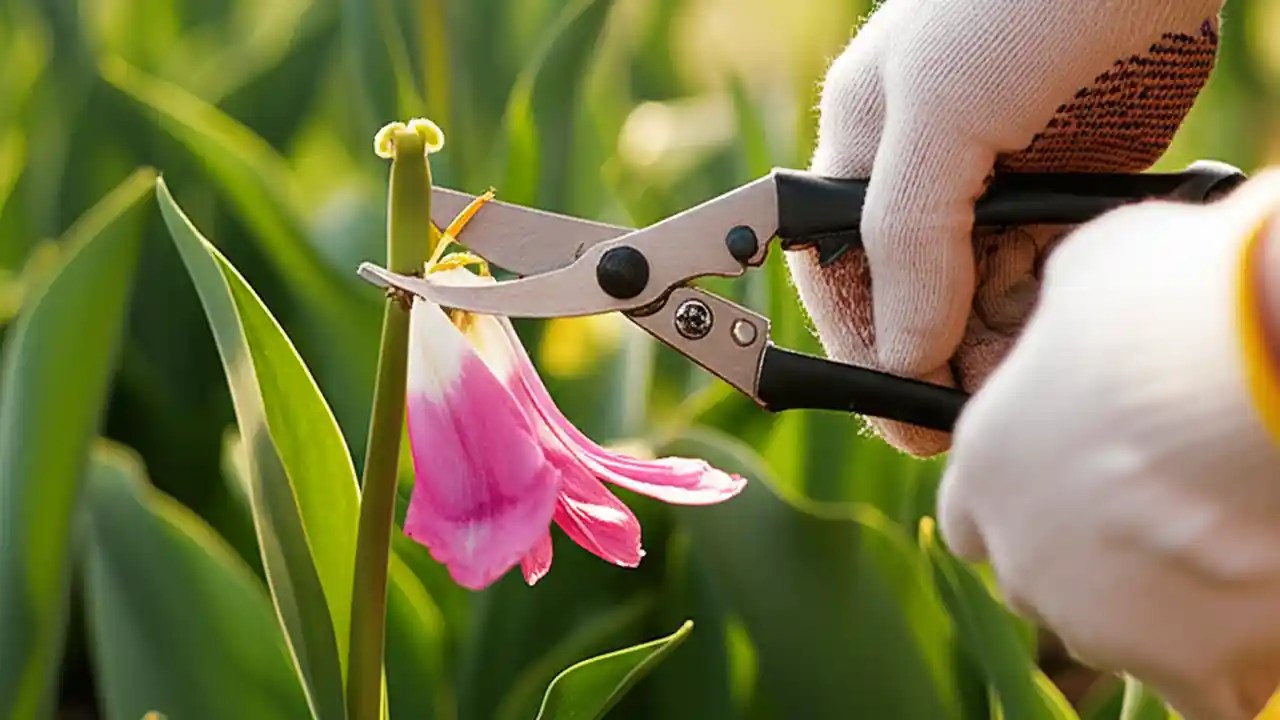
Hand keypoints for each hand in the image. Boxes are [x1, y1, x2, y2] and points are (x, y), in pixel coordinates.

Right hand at [789, 0, 1222, 454]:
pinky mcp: (1059, 183)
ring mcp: (992, 181)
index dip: (860, 352)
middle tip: (978, 409)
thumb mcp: (944, 111)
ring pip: (978, 294)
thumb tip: (902, 354)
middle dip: (938, 355)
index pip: (838, 278)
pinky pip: (1039, 268)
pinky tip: (1061, 323)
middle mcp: (919, 174)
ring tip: (1026, 374)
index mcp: (859, 149)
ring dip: (997, 340)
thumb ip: (909, 236)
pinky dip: (1047, 304)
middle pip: (911, 297)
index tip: (899, 416)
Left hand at [939, 173, 1279, 719]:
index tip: (1074, 485)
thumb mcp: (1089, 281)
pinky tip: (1258, 611)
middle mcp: (1023, 558)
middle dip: (1096, 556)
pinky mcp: (1188, 669)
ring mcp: (1101, 622)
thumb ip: (1062, 330)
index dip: (1025, 506)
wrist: (1267, 367)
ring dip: (1174, 606)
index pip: (974, 520)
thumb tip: (1080, 328)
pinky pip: (1206, 693)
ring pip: (1126, 634)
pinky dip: (1234, 662)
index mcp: (984, 471)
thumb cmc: (1173, 303)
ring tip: (1233, 539)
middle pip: (1045, 581)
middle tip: (1174, 508)